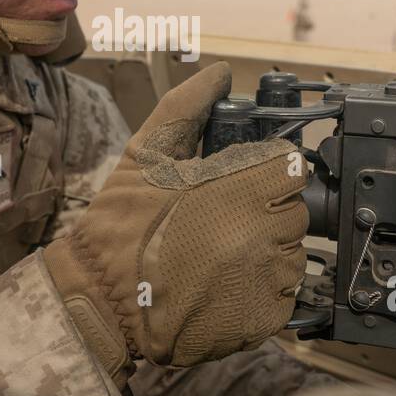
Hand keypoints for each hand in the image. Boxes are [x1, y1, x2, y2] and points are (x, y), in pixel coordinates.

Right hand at [44, 61, 307, 381]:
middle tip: (222, 221)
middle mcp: (264, 234)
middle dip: (263, 211)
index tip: (243, 182)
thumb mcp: (147, 154)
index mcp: (244, 188)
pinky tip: (223, 286)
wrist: (101, 301)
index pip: (290, 167)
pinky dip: (261, 292)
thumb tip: (219, 75)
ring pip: (292, 254)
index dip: (265, 172)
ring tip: (218, 256)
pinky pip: (283, 296)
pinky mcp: (263, 320)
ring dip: (265, 252)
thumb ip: (187, 107)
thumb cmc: (120, 226)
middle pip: (294, 210)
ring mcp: (267, 281)